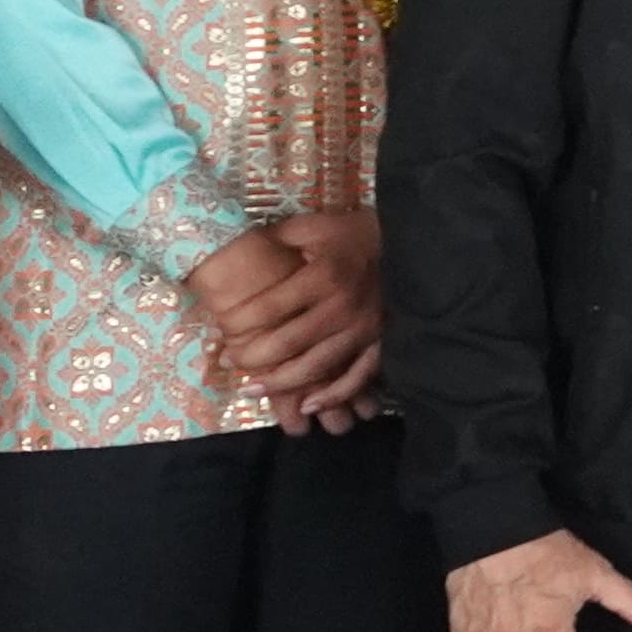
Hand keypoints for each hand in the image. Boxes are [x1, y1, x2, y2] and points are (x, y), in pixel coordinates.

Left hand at [193, 211, 382, 432]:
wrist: (410, 242)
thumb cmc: (355, 234)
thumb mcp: (312, 226)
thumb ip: (276, 239)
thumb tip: (235, 252)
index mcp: (321, 276)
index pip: (268, 308)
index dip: (238, 323)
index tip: (221, 330)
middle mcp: (341, 307)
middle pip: (288, 343)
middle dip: (252, 358)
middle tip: (230, 363)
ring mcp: (364, 330)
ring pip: (317, 367)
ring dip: (281, 384)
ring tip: (253, 391)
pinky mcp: (382, 343)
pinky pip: (357, 378)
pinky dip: (333, 396)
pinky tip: (308, 406)